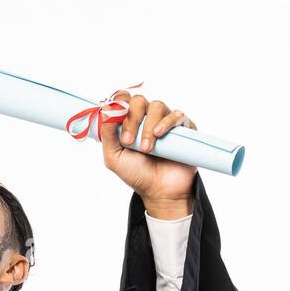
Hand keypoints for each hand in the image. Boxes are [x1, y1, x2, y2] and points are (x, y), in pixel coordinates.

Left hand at [100, 91, 197, 215]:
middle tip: (129, 141)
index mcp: (129, 121)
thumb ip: (107, 134)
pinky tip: (159, 135)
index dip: (119, 103)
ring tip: (147, 148)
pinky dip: (167, 122)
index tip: (116, 119)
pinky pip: (177, 115)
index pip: (123, 99)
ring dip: (148, 125)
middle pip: (138, 100)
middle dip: (132, 119)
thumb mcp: (114, 157)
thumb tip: (106, 109)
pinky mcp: (183, 128)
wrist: (160, 191)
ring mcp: (165, 122)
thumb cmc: (137, 174)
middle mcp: (147, 118)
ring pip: (157, 106)